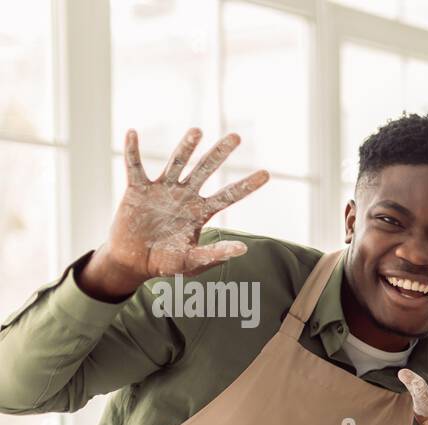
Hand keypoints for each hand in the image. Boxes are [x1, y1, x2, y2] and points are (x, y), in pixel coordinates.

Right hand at [86, 129, 269, 294]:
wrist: (134, 262)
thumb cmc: (165, 263)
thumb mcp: (192, 262)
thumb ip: (214, 254)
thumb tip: (242, 249)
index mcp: (201, 212)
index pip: (229, 195)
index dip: (247, 186)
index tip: (266, 174)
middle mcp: (185, 195)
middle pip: (206, 169)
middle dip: (220, 154)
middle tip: (236, 136)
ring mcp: (162, 189)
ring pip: (177, 162)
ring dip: (186, 147)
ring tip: (197, 131)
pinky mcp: (138, 189)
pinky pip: (135, 166)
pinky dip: (133, 150)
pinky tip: (132, 133)